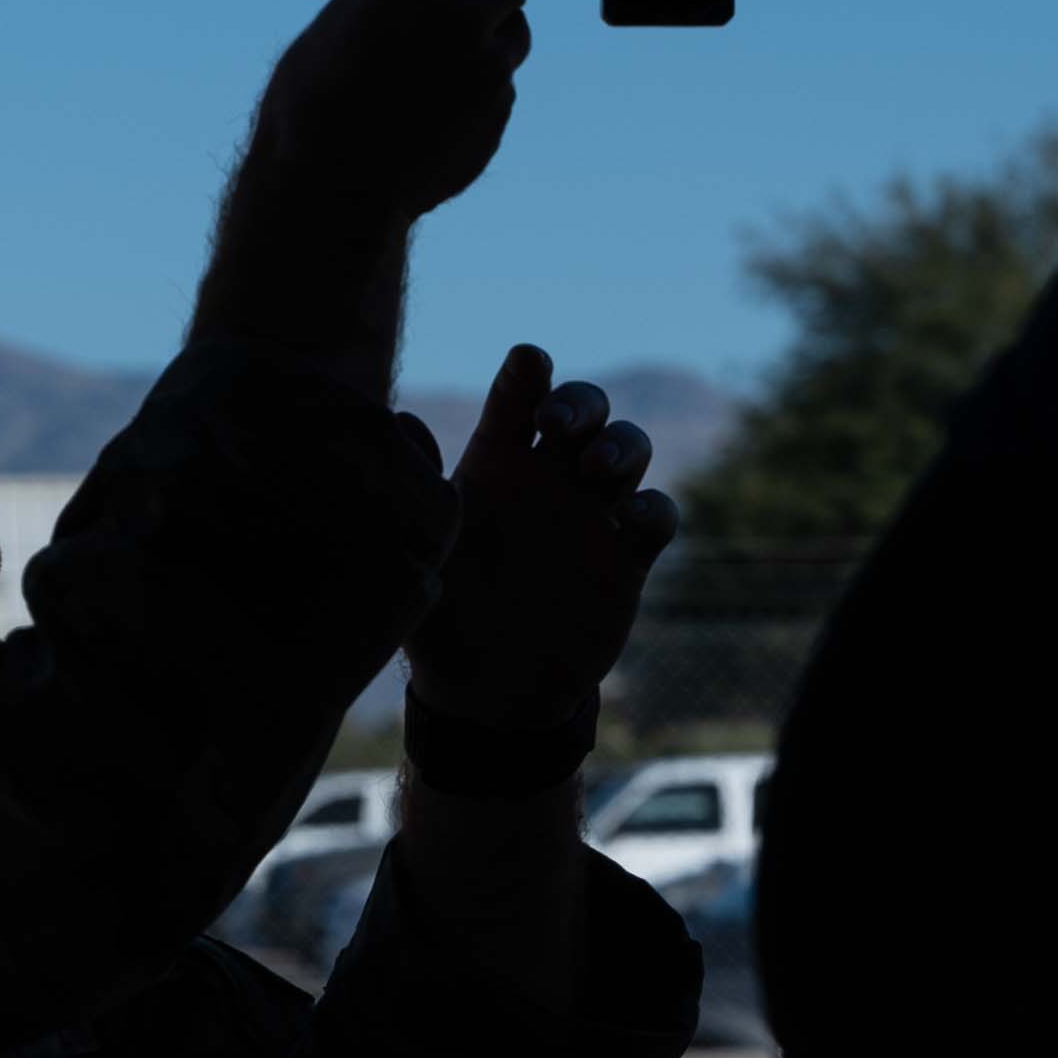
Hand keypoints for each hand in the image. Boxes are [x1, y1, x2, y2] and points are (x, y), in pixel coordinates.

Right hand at [231, 0, 529, 232]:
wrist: (331, 189)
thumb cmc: (316, 98)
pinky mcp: (500, 111)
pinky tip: (433, 107)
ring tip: (433, 64)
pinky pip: (502, 82)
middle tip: (451, 2)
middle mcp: (466, 15)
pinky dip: (478, 86)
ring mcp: (490, 68)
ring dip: (487, 35)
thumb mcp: (345, 16)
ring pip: (514, 31)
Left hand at [409, 345, 674, 740]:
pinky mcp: (626, 560)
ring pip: (629, 448)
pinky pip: (657, 515)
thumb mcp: (420, 555)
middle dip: (580, 404)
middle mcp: (548, 478)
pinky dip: (652, 508)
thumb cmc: (442, 616)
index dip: (528, 373)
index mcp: (495, 463)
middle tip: (556, 428)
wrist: (484, 692)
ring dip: (621, 445)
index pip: (517, 396)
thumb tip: (400, 420)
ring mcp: (592, 515)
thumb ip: (419, 491)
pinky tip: (628, 522)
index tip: (528, 364)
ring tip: (596, 470)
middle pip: (584, 408)